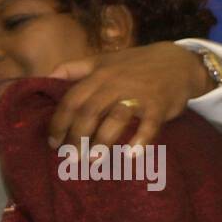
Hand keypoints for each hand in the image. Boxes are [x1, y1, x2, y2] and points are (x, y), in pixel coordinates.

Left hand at [46, 43, 211, 148]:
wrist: (177, 62)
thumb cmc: (134, 65)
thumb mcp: (103, 60)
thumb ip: (74, 68)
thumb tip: (44, 76)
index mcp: (99, 74)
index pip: (72, 99)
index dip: (60, 122)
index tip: (53, 142)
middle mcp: (116, 83)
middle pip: (89, 112)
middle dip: (77, 137)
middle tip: (71, 158)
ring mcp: (138, 94)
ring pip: (115, 119)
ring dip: (102, 142)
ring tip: (93, 161)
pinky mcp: (158, 105)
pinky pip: (148, 126)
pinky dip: (139, 141)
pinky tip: (130, 156)